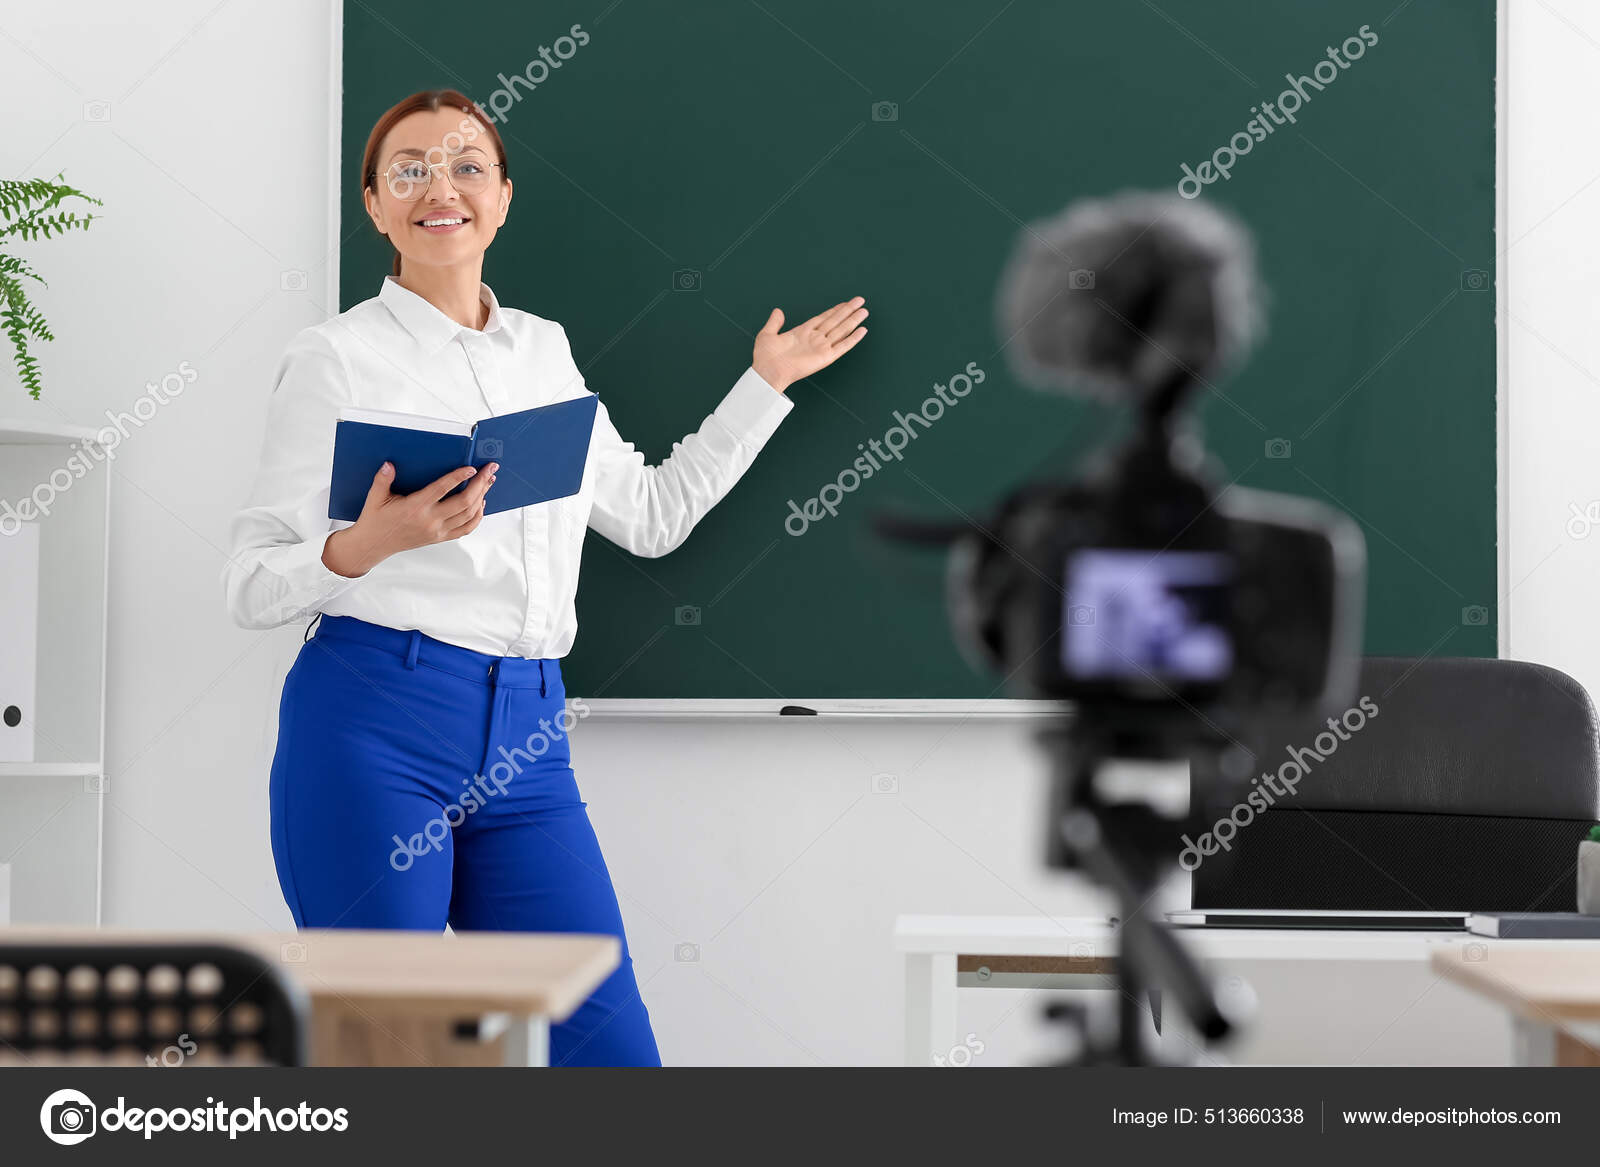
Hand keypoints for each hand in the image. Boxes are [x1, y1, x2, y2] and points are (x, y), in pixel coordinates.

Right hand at [322, 460, 498, 577]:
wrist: (374, 544)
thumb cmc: (375, 520)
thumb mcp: (375, 497)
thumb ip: (383, 479)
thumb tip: (389, 464)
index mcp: (414, 508)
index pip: (441, 489)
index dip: (458, 477)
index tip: (472, 467)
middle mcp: (429, 521)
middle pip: (464, 502)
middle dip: (480, 484)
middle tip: (490, 469)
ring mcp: (437, 531)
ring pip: (468, 514)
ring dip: (482, 496)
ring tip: (488, 481)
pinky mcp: (440, 538)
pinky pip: (466, 529)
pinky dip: (478, 516)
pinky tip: (481, 503)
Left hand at [751, 296, 867, 392]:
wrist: (768, 372)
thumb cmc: (765, 357)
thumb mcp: (767, 334)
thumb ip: (774, 322)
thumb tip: (778, 311)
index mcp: (803, 332)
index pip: (823, 318)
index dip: (835, 310)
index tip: (845, 303)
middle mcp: (815, 339)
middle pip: (836, 321)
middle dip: (848, 310)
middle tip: (860, 300)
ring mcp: (821, 347)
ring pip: (841, 330)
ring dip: (853, 320)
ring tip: (864, 311)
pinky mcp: (825, 357)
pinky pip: (843, 346)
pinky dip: (853, 339)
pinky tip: (862, 331)